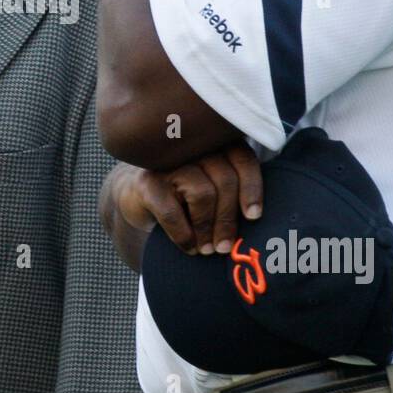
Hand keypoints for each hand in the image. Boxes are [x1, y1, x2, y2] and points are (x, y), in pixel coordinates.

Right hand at [111, 145, 263, 255]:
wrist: (135, 196)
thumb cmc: (183, 195)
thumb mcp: (212, 187)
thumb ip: (234, 189)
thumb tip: (257, 221)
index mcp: (213, 143)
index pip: (243, 158)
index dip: (252, 188)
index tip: (254, 217)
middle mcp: (191, 147)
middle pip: (225, 180)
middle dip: (228, 219)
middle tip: (226, 247)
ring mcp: (167, 162)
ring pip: (203, 193)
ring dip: (207, 228)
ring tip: (206, 249)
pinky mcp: (147, 182)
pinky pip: (172, 211)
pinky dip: (184, 235)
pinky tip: (188, 247)